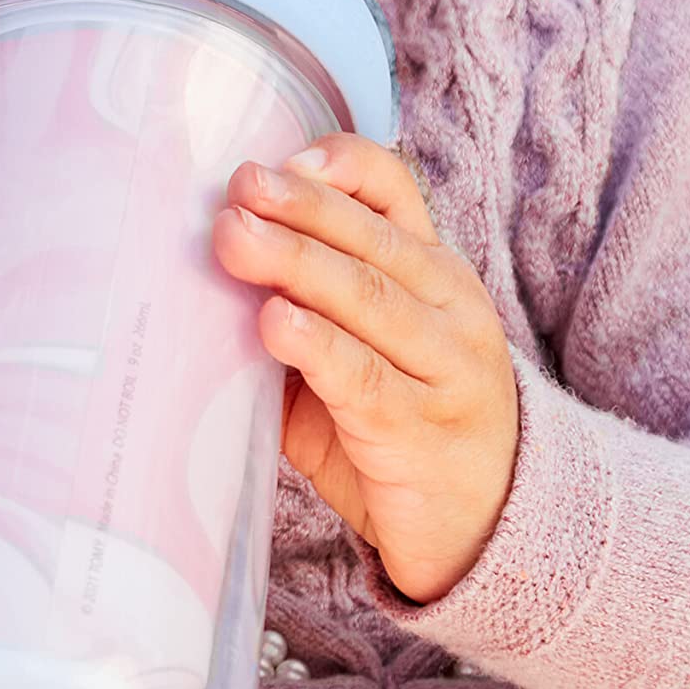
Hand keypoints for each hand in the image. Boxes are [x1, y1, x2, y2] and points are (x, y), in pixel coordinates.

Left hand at [212, 133, 518, 603]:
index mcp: (431, 272)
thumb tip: (201, 276)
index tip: (279, 159)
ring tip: (234, 240)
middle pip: (372, 240)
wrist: (488, 529)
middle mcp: (450, 309)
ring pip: (368, 299)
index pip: (395, 193)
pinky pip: (364, 379)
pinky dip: (317, 346)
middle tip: (237, 189)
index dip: (340, 168)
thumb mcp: (362, 353)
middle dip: (299, 208)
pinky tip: (275, 323)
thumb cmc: (400, 428)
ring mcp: (445, 371)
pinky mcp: (420, 433)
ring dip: (295, 263)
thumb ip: (304, 311)